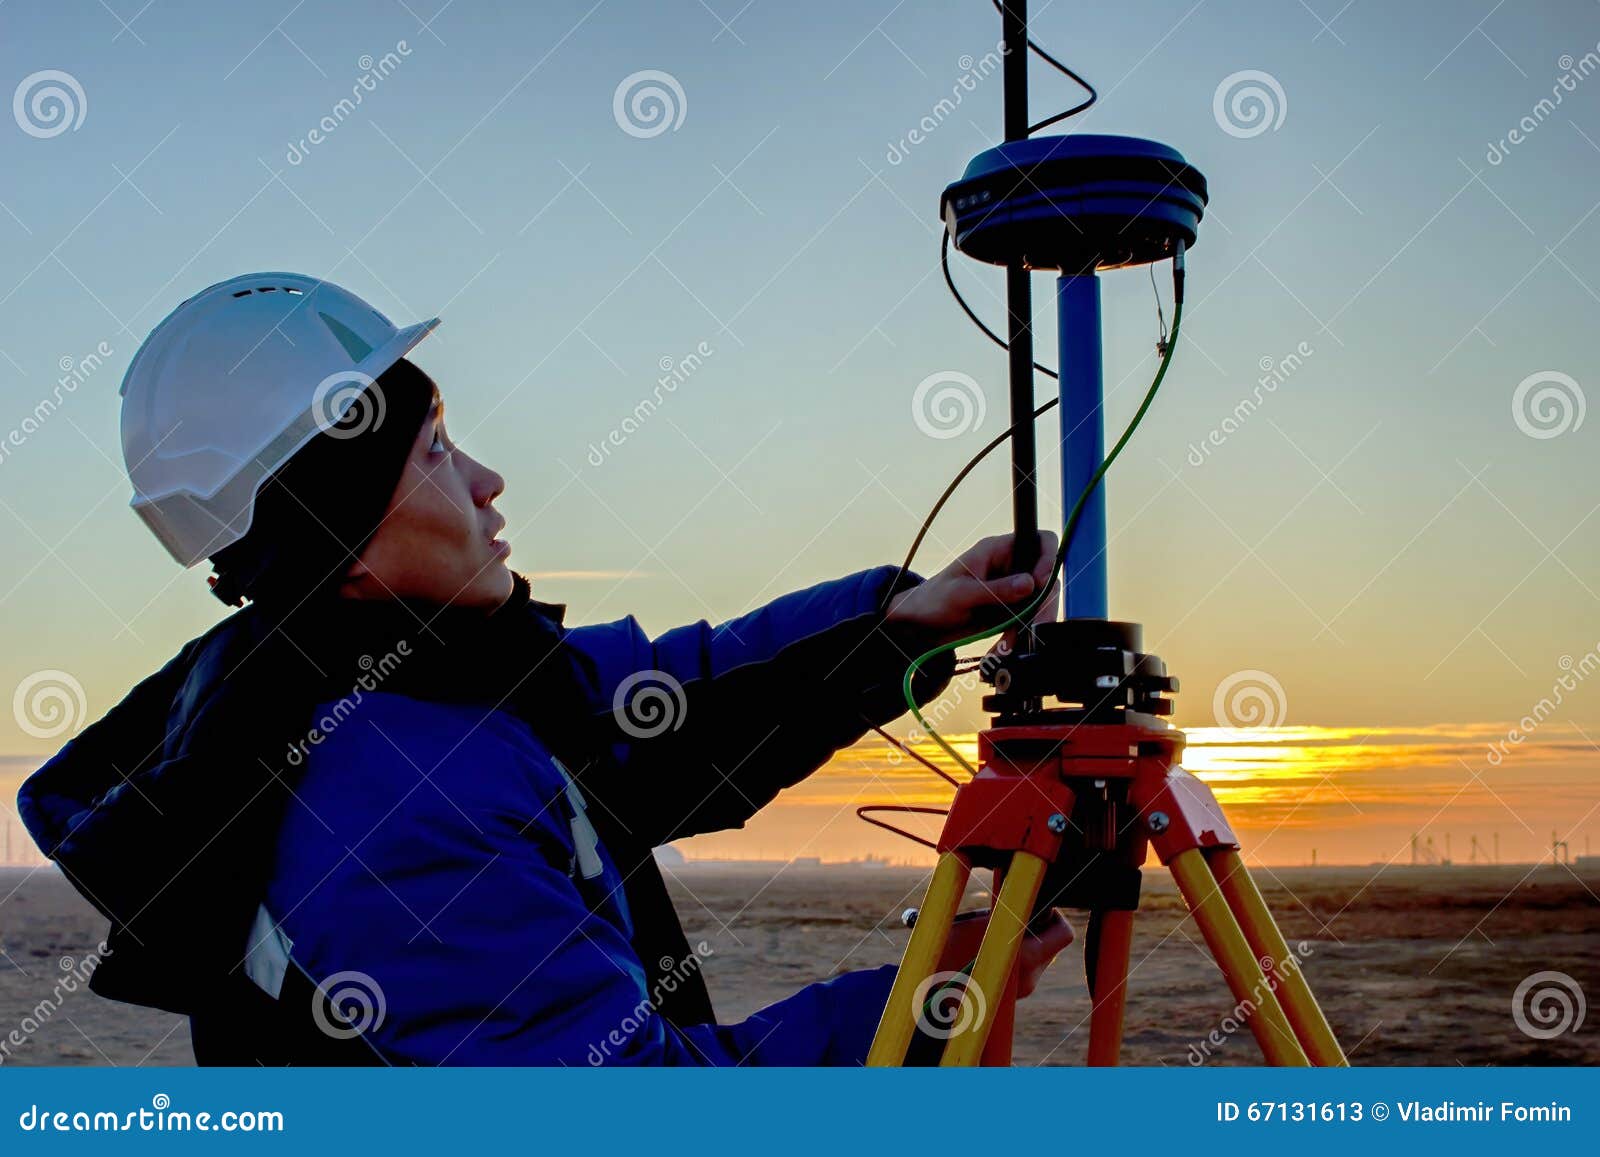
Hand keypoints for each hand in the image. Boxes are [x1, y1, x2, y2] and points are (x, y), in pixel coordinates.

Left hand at [885, 531, 1058, 648]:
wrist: (921, 626)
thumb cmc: (934, 599)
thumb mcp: (961, 593)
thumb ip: (995, 589)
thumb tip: (1030, 583)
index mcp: (998, 550)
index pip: (1039, 541)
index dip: (1048, 558)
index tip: (1040, 583)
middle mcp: (1010, 568)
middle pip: (1046, 577)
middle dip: (1044, 603)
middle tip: (1035, 625)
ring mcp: (1012, 590)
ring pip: (1040, 603)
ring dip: (1032, 625)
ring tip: (1012, 644)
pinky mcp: (1010, 611)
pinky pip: (1028, 621)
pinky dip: (1021, 636)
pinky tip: (1005, 648)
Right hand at [935, 908, 1073, 998]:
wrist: (928, 999)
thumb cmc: (948, 954)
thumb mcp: (977, 924)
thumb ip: (1007, 910)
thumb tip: (1026, 891)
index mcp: (1026, 959)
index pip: (1064, 933)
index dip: (1053, 913)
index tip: (1032, 902)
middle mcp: (1030, 978)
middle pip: (1051, 941)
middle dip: (1036, 924)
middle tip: (1011, 913)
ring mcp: (1023, 991)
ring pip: (1038, 954)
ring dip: (1022, 939)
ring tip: (993, 933)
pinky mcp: (1013, 997)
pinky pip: (1024, 968)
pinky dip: (1013, 954)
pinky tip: (987, 950)